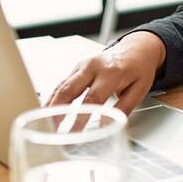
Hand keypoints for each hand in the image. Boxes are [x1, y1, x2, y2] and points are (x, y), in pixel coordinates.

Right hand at [45, 31, 166, 118]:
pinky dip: (52, 98)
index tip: (74, 133)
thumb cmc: (139, 69)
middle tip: (50, 129)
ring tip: (42, 124)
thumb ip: (124, 108)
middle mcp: (93, 66)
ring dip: (50, 105)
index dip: (80, 117)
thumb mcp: (140, 89)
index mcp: (111, 72)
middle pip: (69, 89)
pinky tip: (46, 111)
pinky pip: (62, 83)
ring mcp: (82, 65)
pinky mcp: (77, 68)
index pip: (92, 98)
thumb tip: (108, 126)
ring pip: (61, 85)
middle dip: (57, 110)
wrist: (137, 48)